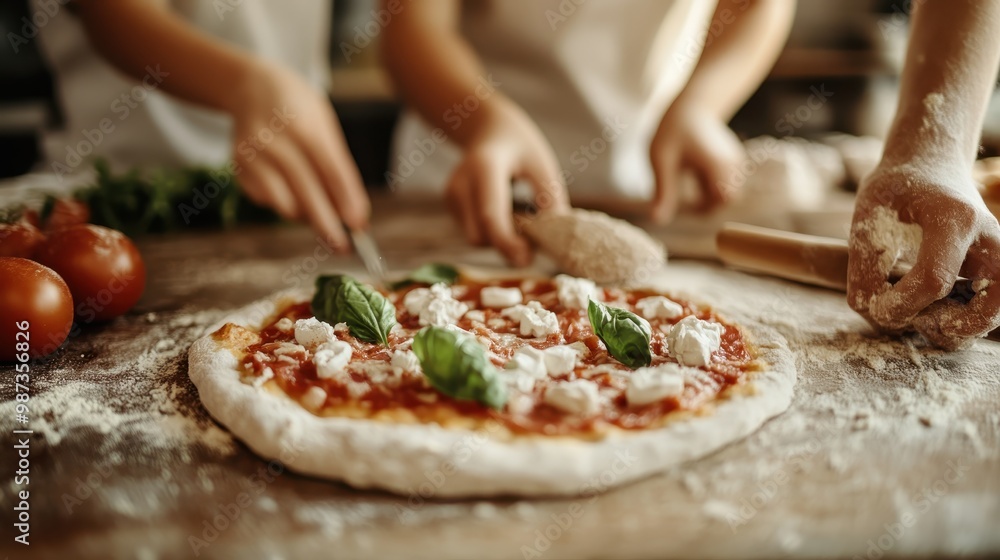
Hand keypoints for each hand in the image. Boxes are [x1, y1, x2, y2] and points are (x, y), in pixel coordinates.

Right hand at [229, 61, 369, 249]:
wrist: (250, 86)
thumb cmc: (299, 110)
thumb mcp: (324, 126)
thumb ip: (339, 168)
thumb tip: (354, 215)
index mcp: (304, 126)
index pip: (332, 171)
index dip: (347, 202)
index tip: (359, 227)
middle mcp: (275, 141)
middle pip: (307, 193)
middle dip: (327, 225)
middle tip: (343, 246)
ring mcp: (253, 155)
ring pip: (285, 204)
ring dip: (305, 215)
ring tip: (316, 207)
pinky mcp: (239, 167)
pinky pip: (267, 200)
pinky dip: (283, 203)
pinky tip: (288, 186)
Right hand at [445, 102, 568, 265]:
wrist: (487, 128)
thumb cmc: (520, 145)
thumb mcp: (543, 165)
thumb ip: (549, 200)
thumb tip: (554, 241)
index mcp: (485, 167)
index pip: (491, 215)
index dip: (507, 243)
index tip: (528, 259)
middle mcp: (460, 183)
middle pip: (480, 235)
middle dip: (506, 244)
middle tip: (534, 239)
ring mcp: (451, 195)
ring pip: (476, 237)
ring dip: (500, 238)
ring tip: (521, 215)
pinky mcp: (450, 204)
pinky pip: (474, 231)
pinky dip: (492, 230)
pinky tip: (504, 209)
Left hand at [649, 104, 745, 222]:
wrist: (693, 104)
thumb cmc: (673, 129)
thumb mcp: (661, 161)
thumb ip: (663, 191)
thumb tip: (658, 220)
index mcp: (717, 164)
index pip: (725, 199)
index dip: (706, 208)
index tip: (686, 204)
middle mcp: (732, 164)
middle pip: (727, 200)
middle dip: (706, 204)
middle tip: (682, 195)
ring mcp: (735, 162)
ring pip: (727, 193)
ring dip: (708, 195)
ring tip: (688, 177)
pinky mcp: (732, 162)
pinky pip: (725, 184)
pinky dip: (710, 186)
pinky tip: (695, 171)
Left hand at [847, 165, 999, 348]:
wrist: (932, 167)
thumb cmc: (897, 189)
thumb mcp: (868, 216)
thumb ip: (864, 266)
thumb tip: (872, 311)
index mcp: (955, 219)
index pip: (934, 280)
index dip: (900, 305)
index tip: (876, 307)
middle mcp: (991, 241)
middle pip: (987, 308)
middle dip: (942, 326)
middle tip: (910, 315)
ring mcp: (999, 258)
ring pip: (991, 316)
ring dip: (951, 330)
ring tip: (919, 314)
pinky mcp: (995, 271)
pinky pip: (985, 312)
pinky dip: (957, 323)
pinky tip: (929, 310)